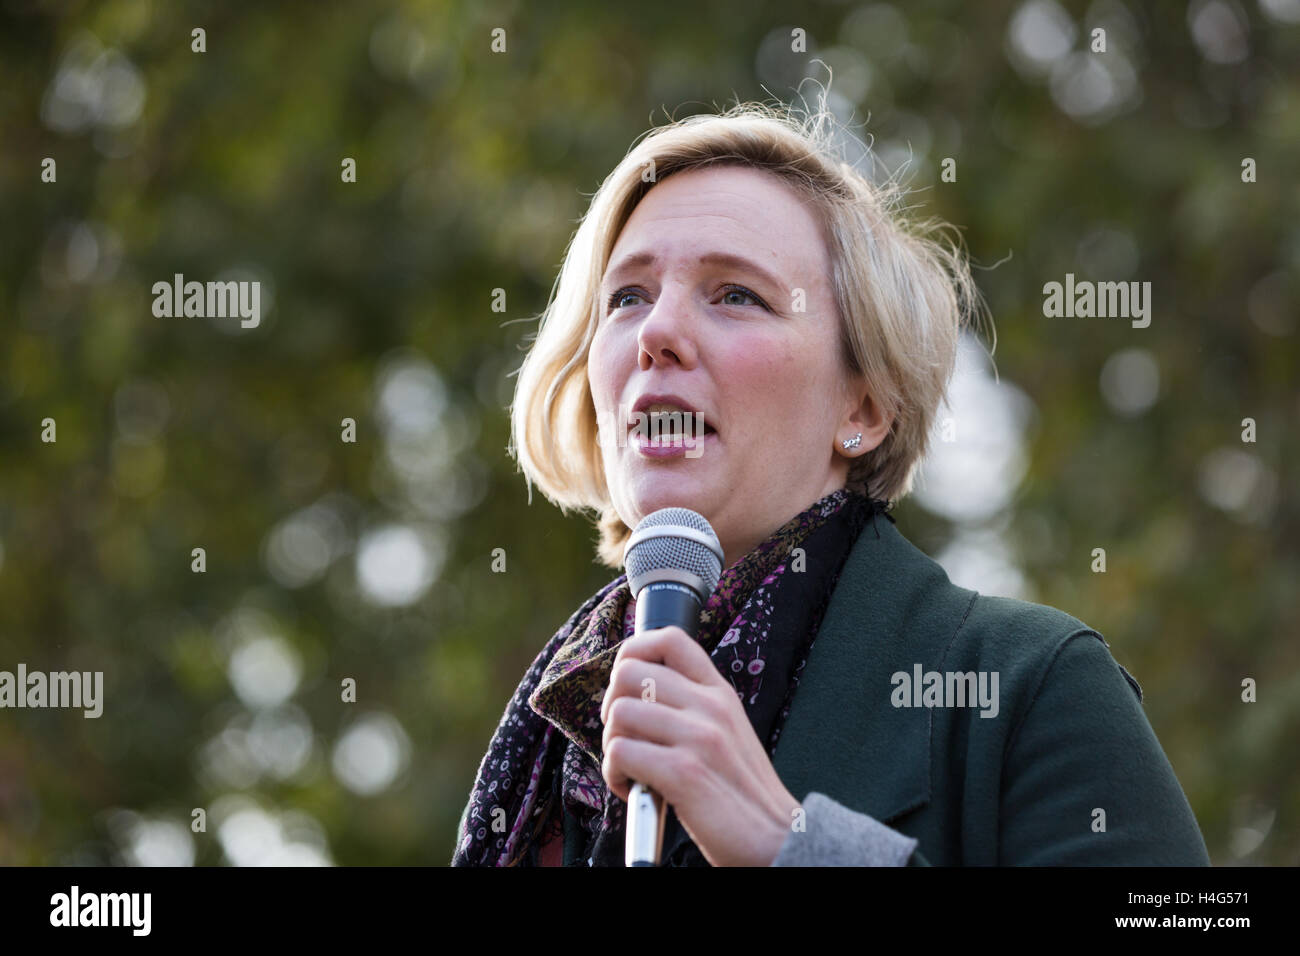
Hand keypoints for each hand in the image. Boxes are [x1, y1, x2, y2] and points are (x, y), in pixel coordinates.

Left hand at [599, 625, 801, 865]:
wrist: (777, 839)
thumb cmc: (742, 793)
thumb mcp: (728, 731)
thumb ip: (693, 706)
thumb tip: (636, 693)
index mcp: (720, 693)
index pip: (670, 638)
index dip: (633, 652)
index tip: (624, 685)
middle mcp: (711, 706)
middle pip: (629, 672)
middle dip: (611, 705)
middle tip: (624, 736)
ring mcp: (699, 737)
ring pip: (619, 712)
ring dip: (612, 744)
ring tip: (630, 768)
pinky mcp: (684, 772)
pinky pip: (620, 752)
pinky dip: (614, 774)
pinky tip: (633, 789)